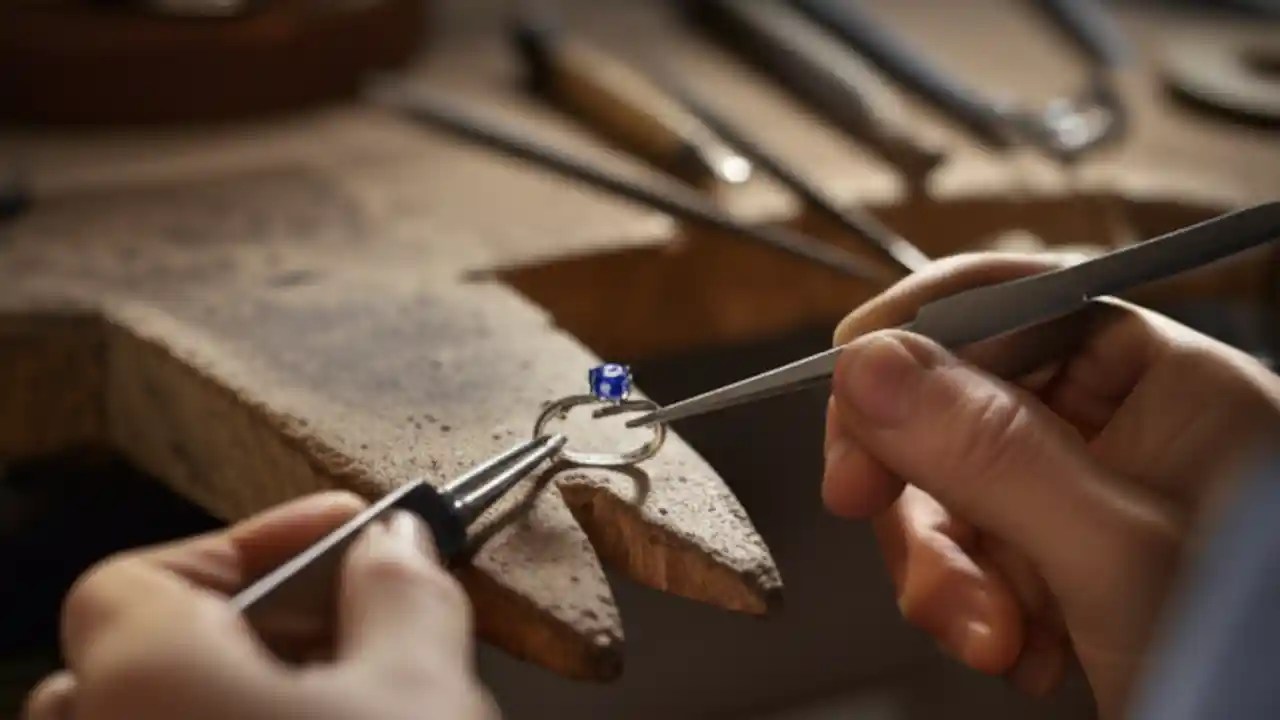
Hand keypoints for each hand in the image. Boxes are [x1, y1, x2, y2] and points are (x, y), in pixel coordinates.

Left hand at [23, 492, 494, 719]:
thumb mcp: (419, 691)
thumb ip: (401, 593)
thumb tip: (399, 546)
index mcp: (140, 681)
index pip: (137, 577)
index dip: (250, 547)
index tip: (343, 538)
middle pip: (136, 654)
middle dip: (253, 626)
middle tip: (354, 624)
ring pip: (145, 719)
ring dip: (242, 688)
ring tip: (347, 692)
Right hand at [822, 253, 1279, 718]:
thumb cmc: (1237, 665)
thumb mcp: (1105, 550)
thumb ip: (988, 450)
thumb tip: (870, 364)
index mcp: (1166, 384)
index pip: (1023, 301)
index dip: (926, 328)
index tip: (850, 371)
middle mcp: (1122, 434)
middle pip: (963, 405)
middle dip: (918, 480)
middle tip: (859, 502)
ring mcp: (1086, 505)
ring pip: (953, 492)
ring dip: (946, 569)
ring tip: (986, 639)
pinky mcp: (1059, 570)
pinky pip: (972, 558)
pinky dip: (973, 609)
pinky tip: (1022, 656)